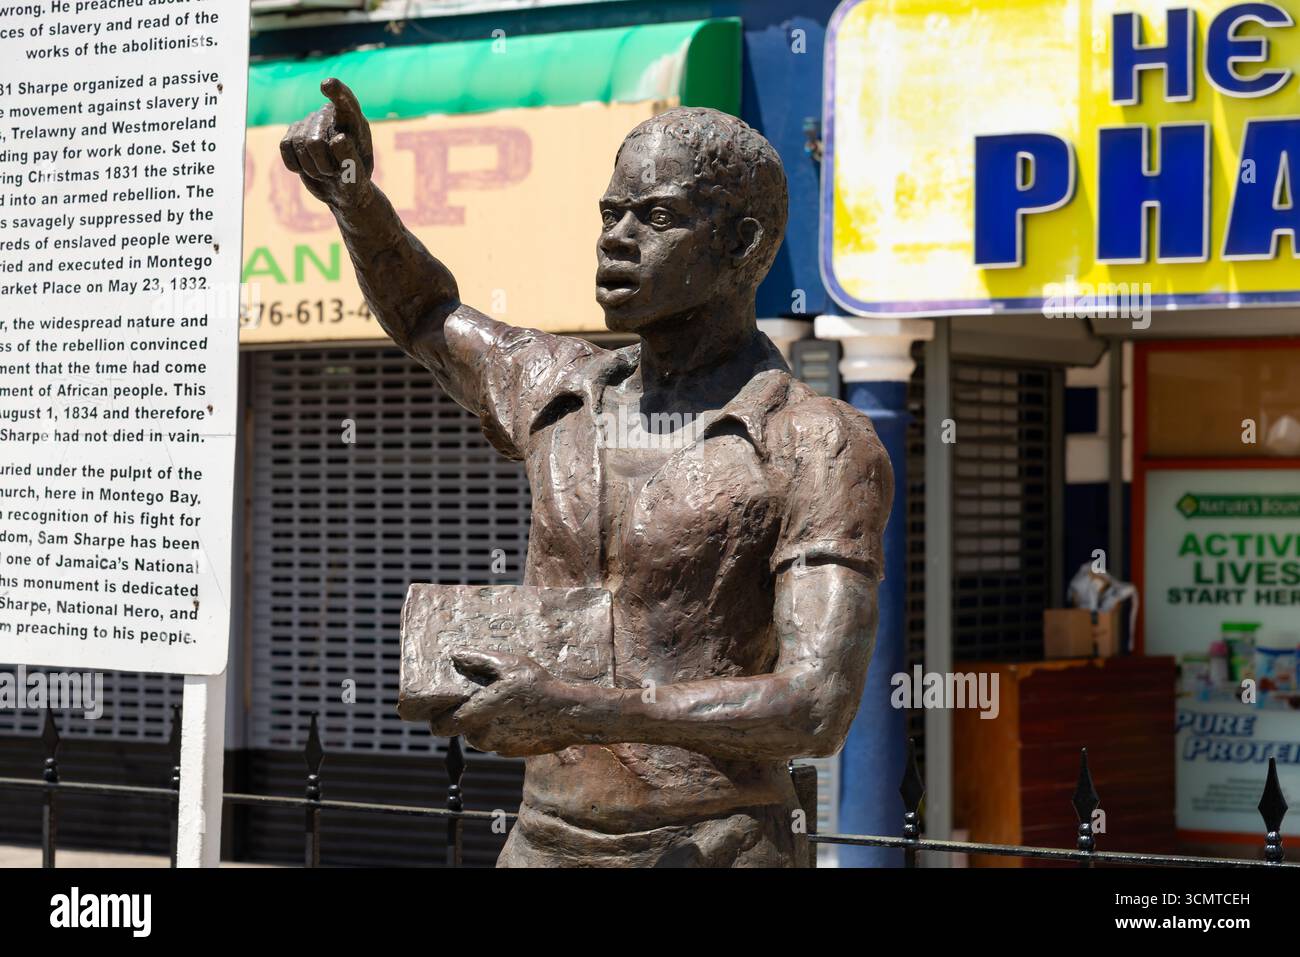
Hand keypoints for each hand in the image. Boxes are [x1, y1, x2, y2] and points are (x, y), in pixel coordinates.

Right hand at [280, 77, 374, 210]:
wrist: (340, 189)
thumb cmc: (353, 180)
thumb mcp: (357, 175)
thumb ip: (350, 159)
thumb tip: (338, 139)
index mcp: (354, 122)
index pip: (347, 102)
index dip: (337, 93)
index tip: (328, 85)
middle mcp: (330, 115)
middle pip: (315, 141)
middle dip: (323, 166)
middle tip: (336, 173)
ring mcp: (310, 121)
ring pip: (299, 143)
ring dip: (312, 167)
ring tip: (326, 171)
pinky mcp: (293, 131)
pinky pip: (285, 146)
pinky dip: (295, 164)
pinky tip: (308, 166)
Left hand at [443, 649, 583, 756]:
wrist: (569, 715)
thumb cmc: (539, 687)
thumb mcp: (510, 665)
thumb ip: (479, 660)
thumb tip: (455, 655)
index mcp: (478, 713)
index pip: (442, 726)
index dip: (438, 719)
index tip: (441, 709)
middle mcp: (484, 735)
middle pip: (463, 728)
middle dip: (468, 715)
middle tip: (483, 697)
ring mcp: (498, 746)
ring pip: (481, 735)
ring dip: (486, 723)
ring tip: (505, 704)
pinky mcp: (513, 752)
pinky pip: (498, 741)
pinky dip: (503, 730)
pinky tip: (519, 715)